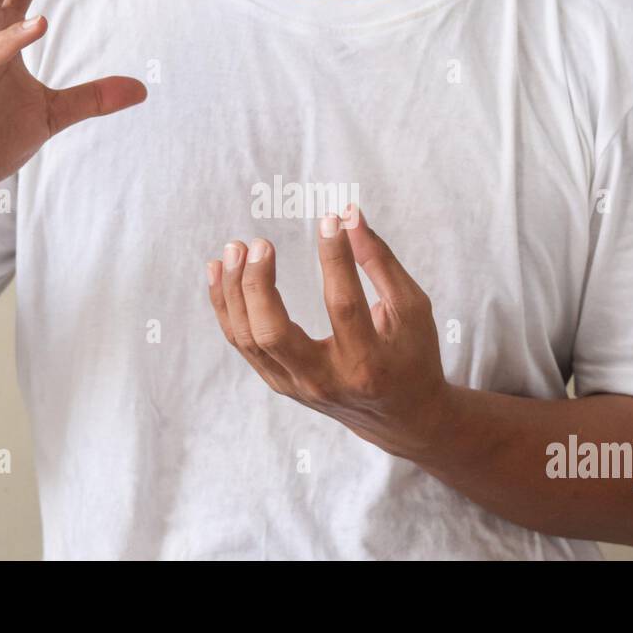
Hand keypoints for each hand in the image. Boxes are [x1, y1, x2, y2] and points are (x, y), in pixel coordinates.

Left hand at [206, 206, 453, 459]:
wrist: (401, 416)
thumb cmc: (412, 355)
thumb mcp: (412, 309)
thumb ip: (380, 263)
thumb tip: (348, 215)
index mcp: (367, 363)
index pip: (342, 305)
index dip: (335, 258)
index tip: (330, 220)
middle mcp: (325, 380)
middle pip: (273, 333)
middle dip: (258, 284)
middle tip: (260, 243)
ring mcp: (296, 386)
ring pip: (249, 339)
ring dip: (233, 291)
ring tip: (234, 249)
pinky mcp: (280, 383)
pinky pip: (243, 343)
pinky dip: (226, 307)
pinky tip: (220, 271)